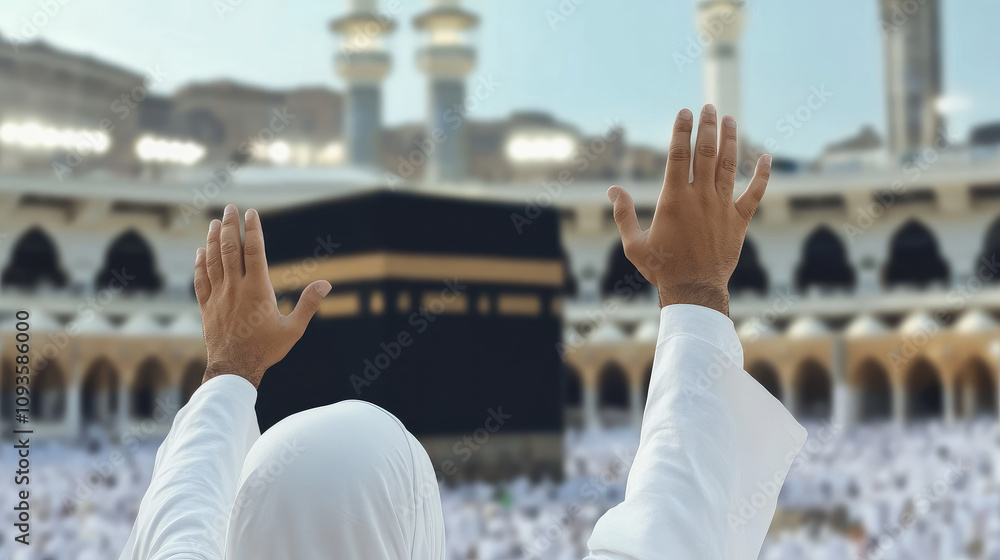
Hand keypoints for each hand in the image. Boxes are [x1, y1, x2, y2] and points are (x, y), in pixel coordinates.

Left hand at [194, 204, 331, 387]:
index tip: (251, 213)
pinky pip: (201, 279)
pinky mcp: (207, 307)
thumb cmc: (266, 350)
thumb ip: (309, 304)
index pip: (254, 250)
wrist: (235, 368)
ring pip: (213, 260)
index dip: (252, 230)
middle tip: (230, 208)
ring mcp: (219, 296)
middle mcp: (235, 288)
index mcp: (257, 289)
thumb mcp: (294, 329)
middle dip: (229, 226)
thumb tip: (326, 284)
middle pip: (230, 249)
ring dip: (213, 239)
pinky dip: (200, 263)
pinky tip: (200, 252)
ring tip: (213, 223)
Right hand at [608, 105, 770, 315]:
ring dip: (730, 139)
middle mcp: (700, 197)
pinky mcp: (739, 220)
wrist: (694, 290)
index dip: (682, 130)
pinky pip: (753, 193)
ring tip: (729, 119)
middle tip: (709, 107)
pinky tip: (765, 157)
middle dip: (708, 126)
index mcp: (674, 199)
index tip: (684, 112)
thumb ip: (623, 214)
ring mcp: (722, 207)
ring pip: (728, 165)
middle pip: (706, 152)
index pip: (678, 155)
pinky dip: (761, 174)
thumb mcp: (634, 244)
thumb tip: (614, 190)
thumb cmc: (661, 268)